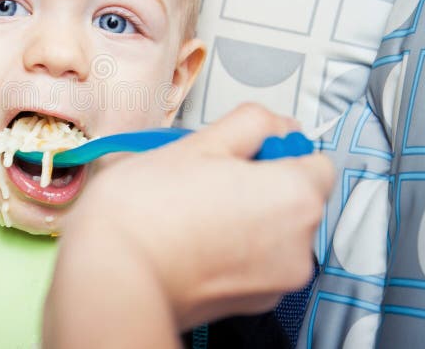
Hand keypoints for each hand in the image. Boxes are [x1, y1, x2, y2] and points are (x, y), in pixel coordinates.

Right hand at [44, 104, 334, 347]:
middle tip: (207, 176)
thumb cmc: (146, 212)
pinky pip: (255, 261)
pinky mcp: (251, 301)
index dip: (274, 146)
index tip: (239, 150)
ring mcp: (276, 280)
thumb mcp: (199, 142)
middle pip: (294, 195)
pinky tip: (193, 237)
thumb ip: (251, 123)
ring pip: (273, 229)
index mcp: (294, 197)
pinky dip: (234, 247)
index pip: (312, 156)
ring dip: (245, 215)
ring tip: (193, 209)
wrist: (112, 275)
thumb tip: (277, 124)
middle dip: (259, 182)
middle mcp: (299, 244)